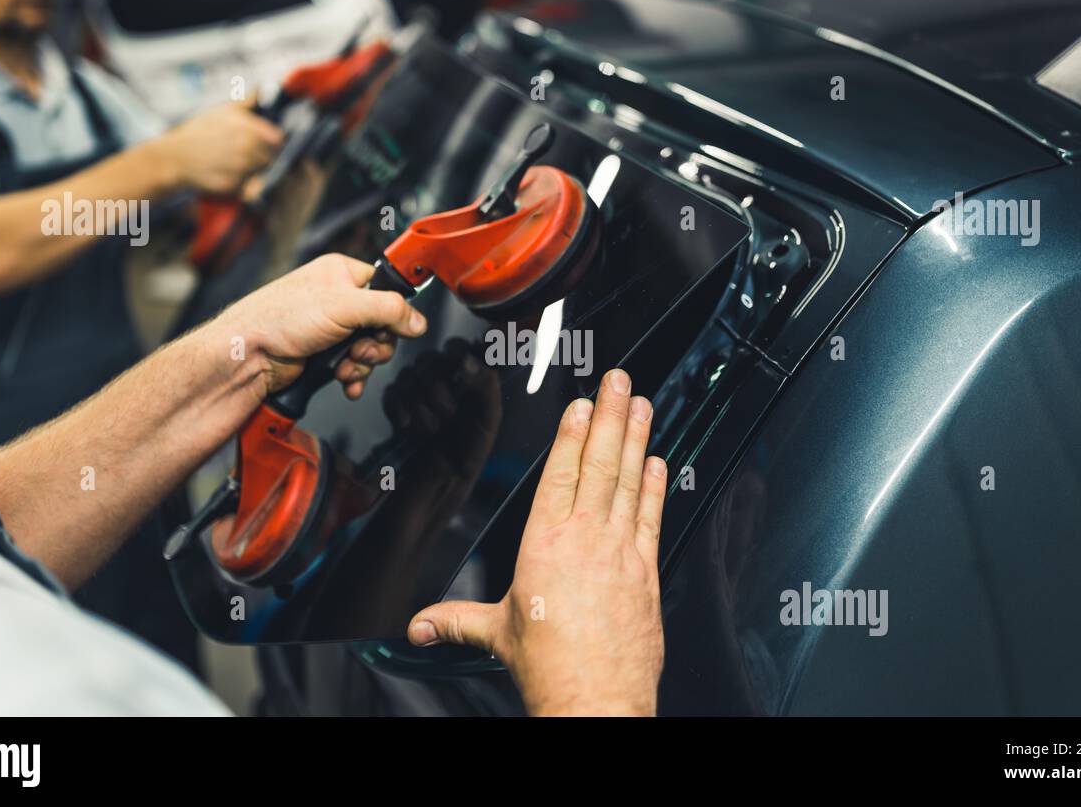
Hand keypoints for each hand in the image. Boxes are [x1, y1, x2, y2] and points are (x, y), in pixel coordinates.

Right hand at [156, 100, 283, 194]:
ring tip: (231, 163)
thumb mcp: (222, 112)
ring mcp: (240, 168)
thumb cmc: (198, 132)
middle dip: (260, 157)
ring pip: (260, 173)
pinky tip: (224, 173)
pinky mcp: (233, 186)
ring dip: (251, 170)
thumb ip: (247, 102)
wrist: (175, 157)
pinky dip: (240, 184)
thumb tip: (262, 88)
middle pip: (270, 158)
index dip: (272, 142)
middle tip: (241, 155)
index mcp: (248, 129)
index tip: (264, 143)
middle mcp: (247, 148)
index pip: (277, 139)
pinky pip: (247, 187)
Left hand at [220, 253, 426, 398]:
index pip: (387, 288)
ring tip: (345, 365)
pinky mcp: (324, 352)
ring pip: (370, 348)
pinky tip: (344, 379)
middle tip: (360, 349)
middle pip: (383, 324)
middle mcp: (337, 299)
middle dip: (375, 345)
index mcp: (341, 274)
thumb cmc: (277, 319)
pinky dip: (353, 376)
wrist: (248, 356)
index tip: (392, 327)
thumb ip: (388, 310)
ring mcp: (331, 327)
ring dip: (363, 363)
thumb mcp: (344, 306)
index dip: (393, 311)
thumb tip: (418, 320)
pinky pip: (354, 365)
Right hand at [381, 339, 501, 471]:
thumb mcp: (489, 417)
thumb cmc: (471, 447)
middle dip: (437, 393)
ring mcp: (415, 387)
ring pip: (408, 377)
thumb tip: (468, 360)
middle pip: (427, 361)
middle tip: (449, 418)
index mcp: (465, 373)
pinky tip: (408, 427)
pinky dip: (399, 412)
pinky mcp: (396, 402)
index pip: (455, 346)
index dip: (455, 354)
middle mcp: (440, 374)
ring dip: (421, 409)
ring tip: (433, 430)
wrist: (446, 477)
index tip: (461, 372)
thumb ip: (485, 385)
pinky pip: (391, 394)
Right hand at [407, 369, 666, 715]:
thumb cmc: (549, 667)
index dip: (572, 434)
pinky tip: (660, 462)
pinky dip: (656, 486)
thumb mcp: (495, 634)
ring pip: (629, 482)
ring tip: (642, 404)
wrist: (595, 699)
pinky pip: (651, 517)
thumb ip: (456, 620)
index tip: (582, 403)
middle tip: (620, 381)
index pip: (560, 474)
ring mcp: (620, 553)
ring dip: (637, 439)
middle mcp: (585, 540)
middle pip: (599, 465)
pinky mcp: (646, 572)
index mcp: (543, 545)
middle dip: (610, 417)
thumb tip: (420, 625)